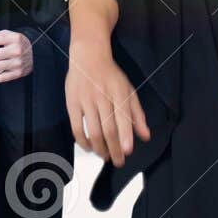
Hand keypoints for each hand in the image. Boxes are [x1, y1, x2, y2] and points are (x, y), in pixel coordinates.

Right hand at [65, 40, 149, 165]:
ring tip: (105, 156)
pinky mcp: (72, 103)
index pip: (122, 118)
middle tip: (118, 161)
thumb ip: (137, 114)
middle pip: (108, 128)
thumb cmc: (111, 75)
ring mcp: (85, 100)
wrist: (88, 56)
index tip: (127, 151)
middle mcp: (102, 97)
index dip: (125, 136)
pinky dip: (82, 141)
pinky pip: (76, 126)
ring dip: (99, 148)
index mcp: (119, 92)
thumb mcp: (128, 90)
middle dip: (113, 148)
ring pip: (92, 130)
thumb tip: (145, 136)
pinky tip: (88, 147)